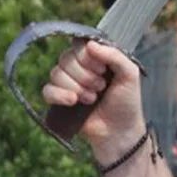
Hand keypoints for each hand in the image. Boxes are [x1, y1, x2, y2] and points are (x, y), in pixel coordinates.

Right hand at [42, 41, 146, 161]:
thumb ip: (114, 55)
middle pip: (66, 58)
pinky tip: (73, 102)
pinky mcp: (59, 101)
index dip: (87, 57)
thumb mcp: (129, 74)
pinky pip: (47, 90)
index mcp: (94, 57)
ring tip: (92, 99)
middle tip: (100, 88)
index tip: (103, 70)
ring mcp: (67, 84)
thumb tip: (89, 45)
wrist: (119, 132)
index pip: (78, 44)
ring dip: (76, 87)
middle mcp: (78, 67)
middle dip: (84, 76)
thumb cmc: (126, 103)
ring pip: (56, 73)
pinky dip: (58, 95)